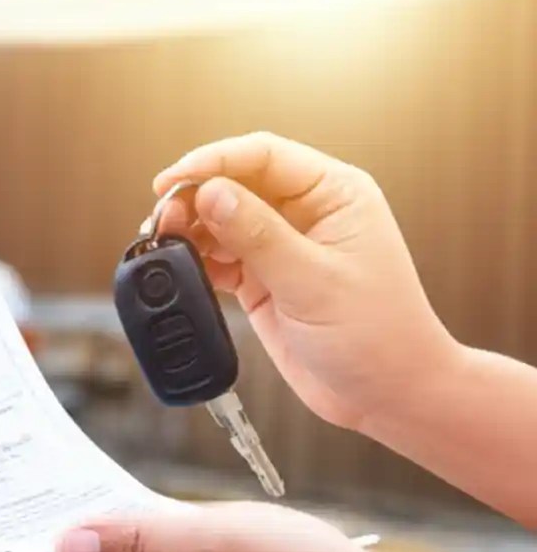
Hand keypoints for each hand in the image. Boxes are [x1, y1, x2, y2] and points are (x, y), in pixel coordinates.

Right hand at [153, 133, 458, 428]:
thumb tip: (211, 194)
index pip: (263, 155)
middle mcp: (308, 213)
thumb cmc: (379, 336)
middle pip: (235, 184)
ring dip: (190, 229)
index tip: (174, 180)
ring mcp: (283, 246)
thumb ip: (258, 236)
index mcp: (335, 194)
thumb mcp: (314, 282)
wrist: (387, 395)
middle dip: (195, 197)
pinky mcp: (264, 279)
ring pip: (221, 220)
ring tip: (166, 243)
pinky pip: (219, 256)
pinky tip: (183, 269)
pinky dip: (196, 261)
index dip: (213, 162)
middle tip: (163, 219)